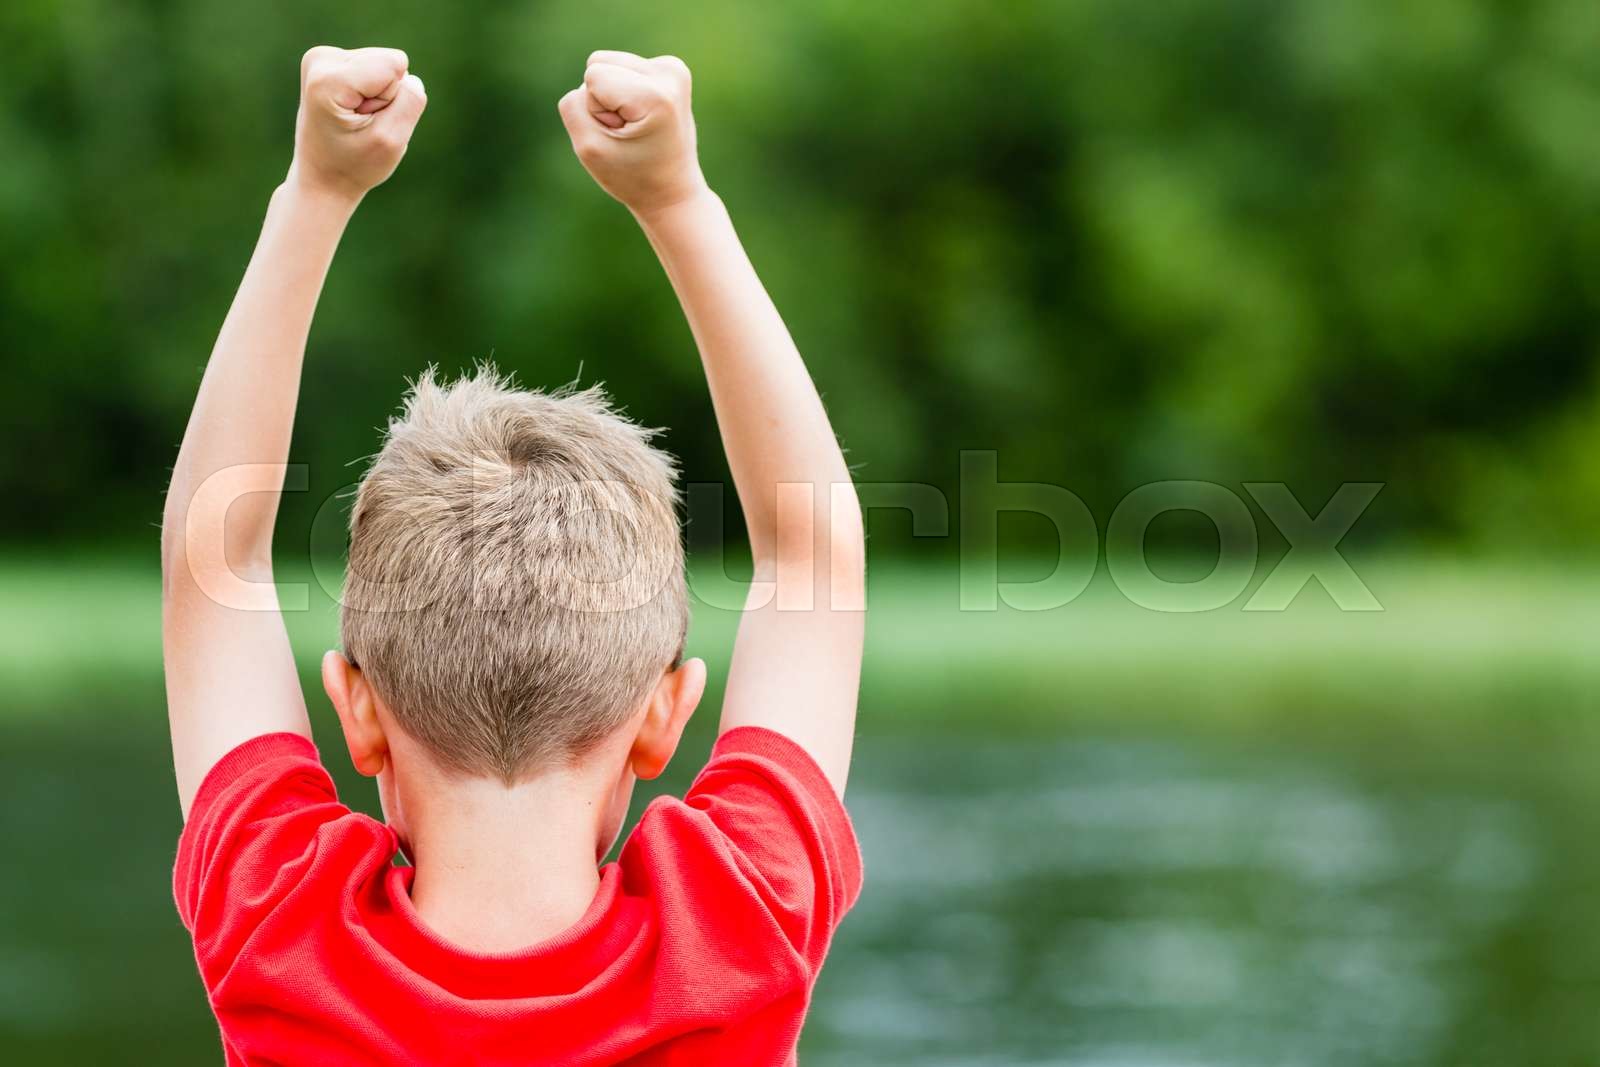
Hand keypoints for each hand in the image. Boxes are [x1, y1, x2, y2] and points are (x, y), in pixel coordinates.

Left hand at [290, 46, 427, 201]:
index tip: (368, 122)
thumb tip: (411, 77)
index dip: (392, 99)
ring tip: (356, 120)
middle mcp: (321, 59)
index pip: (393, 65)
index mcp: (329, 78)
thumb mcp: (390, 141)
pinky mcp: (329, 61)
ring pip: (383, 66)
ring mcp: (322, 58)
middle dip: (384, 97)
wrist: (323, 178)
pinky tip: (352, 113)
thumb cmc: (355, 165)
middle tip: (362, 123)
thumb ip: (410, 103)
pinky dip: (370, 94)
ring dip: (377, 97)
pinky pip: (374, 68)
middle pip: (388, 63)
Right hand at [558, 51, 706, 217]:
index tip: (622, 135)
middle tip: (627, 132)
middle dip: (602, 101)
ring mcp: (673, 68)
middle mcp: (670, 72)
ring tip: (635, 126)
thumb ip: (573, 106)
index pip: (593, 77)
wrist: (672, 191)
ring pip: (607, 64)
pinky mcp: (670, 69)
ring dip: (611, 97)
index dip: (596, 111)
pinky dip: (622, 93)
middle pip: (598, 64)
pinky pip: (620, 67)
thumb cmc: (632, 176)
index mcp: (656, 94)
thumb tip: (590, 77)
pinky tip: (642, 117)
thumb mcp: (589, 148)